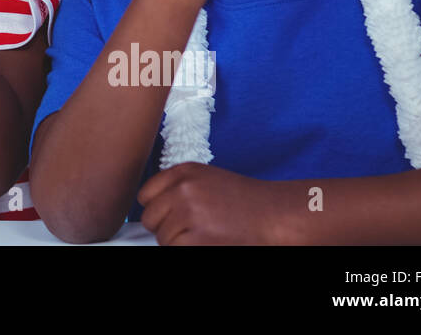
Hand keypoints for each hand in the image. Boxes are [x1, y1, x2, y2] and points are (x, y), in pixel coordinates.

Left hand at [137, 162, 297, 244]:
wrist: (274, 215)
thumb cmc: (245, 201)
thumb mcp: (206, 180)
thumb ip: (178, 189)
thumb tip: (153, 209)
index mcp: (183, 172)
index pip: (145, 195)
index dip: (157, 210)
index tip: (169, 216)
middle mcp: (182, 189)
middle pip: (150, 218)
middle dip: (165, 228)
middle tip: (190, 230)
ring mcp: (188, 212)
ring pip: (162, 238)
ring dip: (178, 242)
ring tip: (204, 235)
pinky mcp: (195, 237)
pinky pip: (174, 248)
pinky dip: (187, 248)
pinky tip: (206, 242)